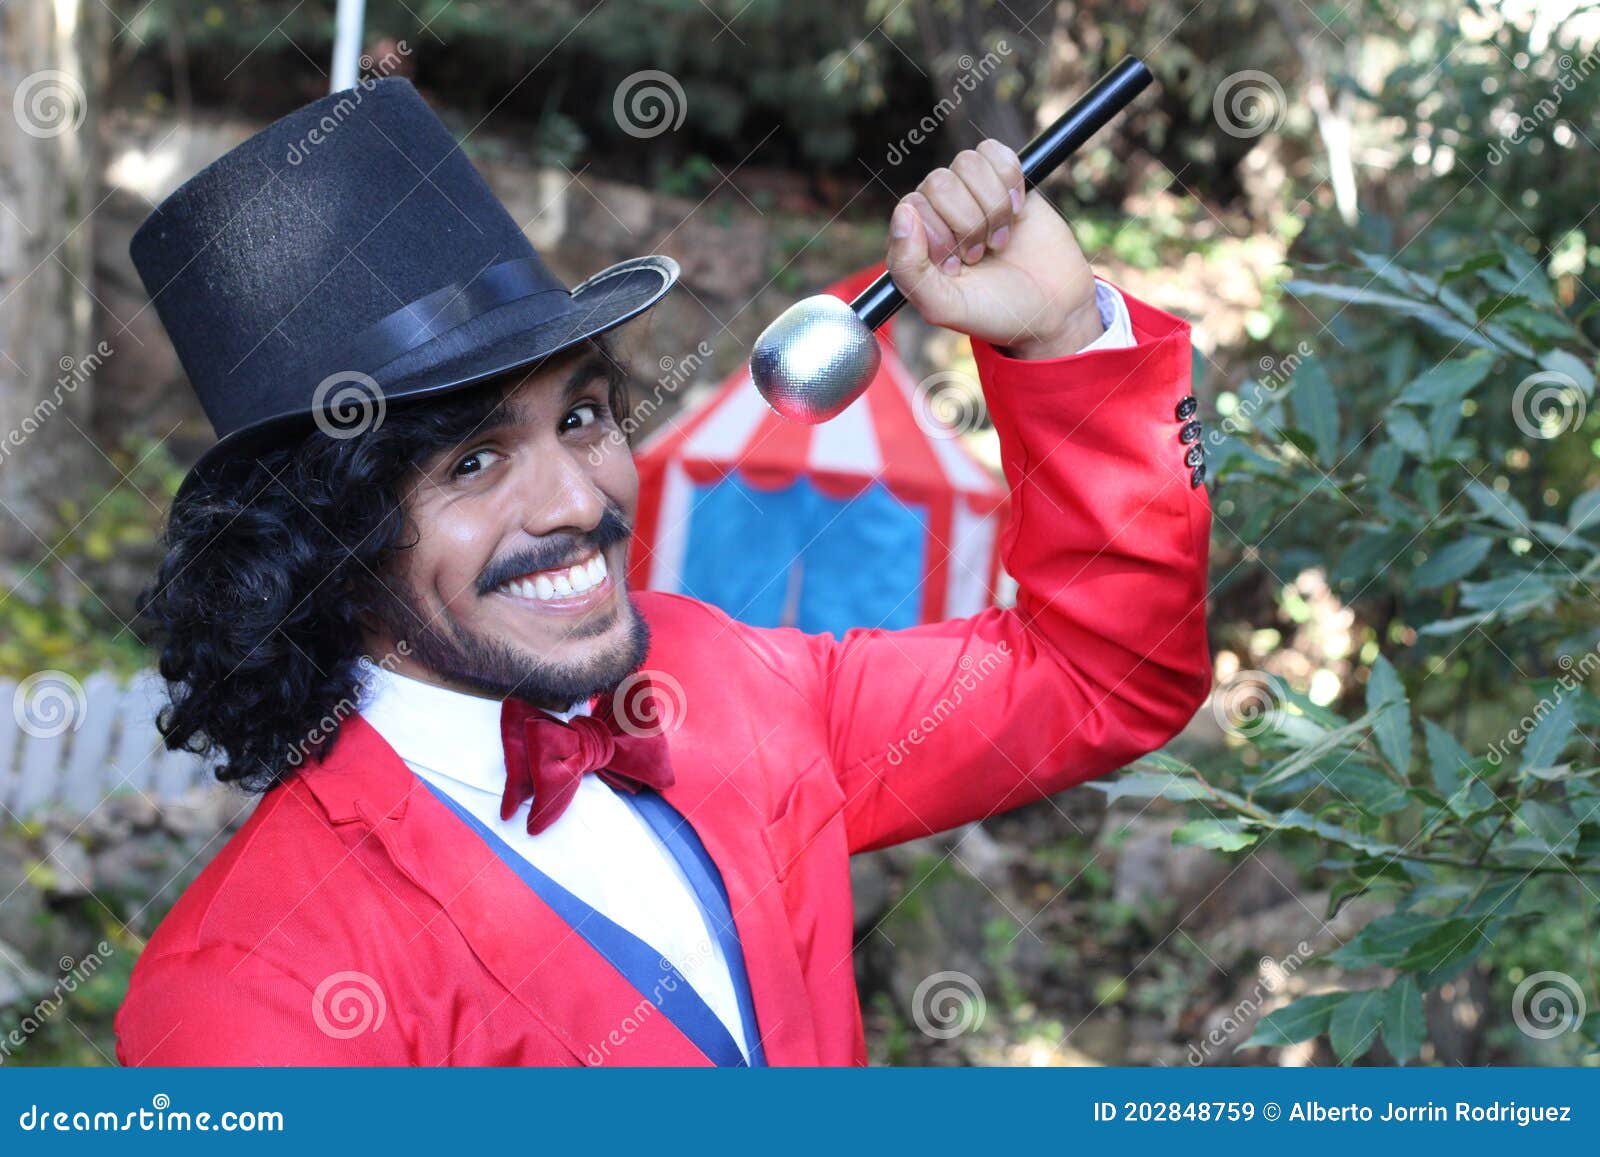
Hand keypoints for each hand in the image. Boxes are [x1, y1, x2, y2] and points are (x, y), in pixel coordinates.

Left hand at [885, 140, 1102, 358]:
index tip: (959, 266)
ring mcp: (970, 193)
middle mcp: (938, 211)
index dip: (941, 235)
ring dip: (992, 205)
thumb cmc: (994, 311)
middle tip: (982, 255)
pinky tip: (1017, 212)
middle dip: (969, 223)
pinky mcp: (1003, 179)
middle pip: (939, 182)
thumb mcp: (943, 306)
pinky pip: (994, 151)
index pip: (912, 206)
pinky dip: (1010, 181)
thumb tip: (903, 213)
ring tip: (1000, 239)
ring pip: (967, 163)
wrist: (1052, 308)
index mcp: (916, 240)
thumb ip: (908, 268)